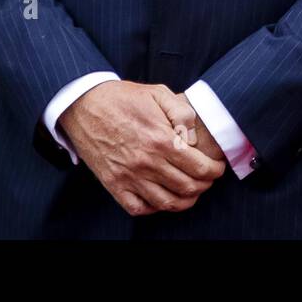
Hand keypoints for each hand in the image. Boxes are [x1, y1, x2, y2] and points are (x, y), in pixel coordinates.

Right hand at [59, 80, 225, 216]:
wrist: (84, 104)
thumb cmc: (122, 97)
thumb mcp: (158, 93)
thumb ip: (182, 112)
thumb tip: (196, 135)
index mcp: (160, 139)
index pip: (198, 167)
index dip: (214, 171)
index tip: (217, 167)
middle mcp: (146, 162)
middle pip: (187, 187)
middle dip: (204, 185)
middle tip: (208, 179)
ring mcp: (128, 176)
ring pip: (166, 202)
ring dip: (185, 201)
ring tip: (192, 192)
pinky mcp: (113, 184)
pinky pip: (138, 208)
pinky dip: (155, 209)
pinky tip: (163, 199)